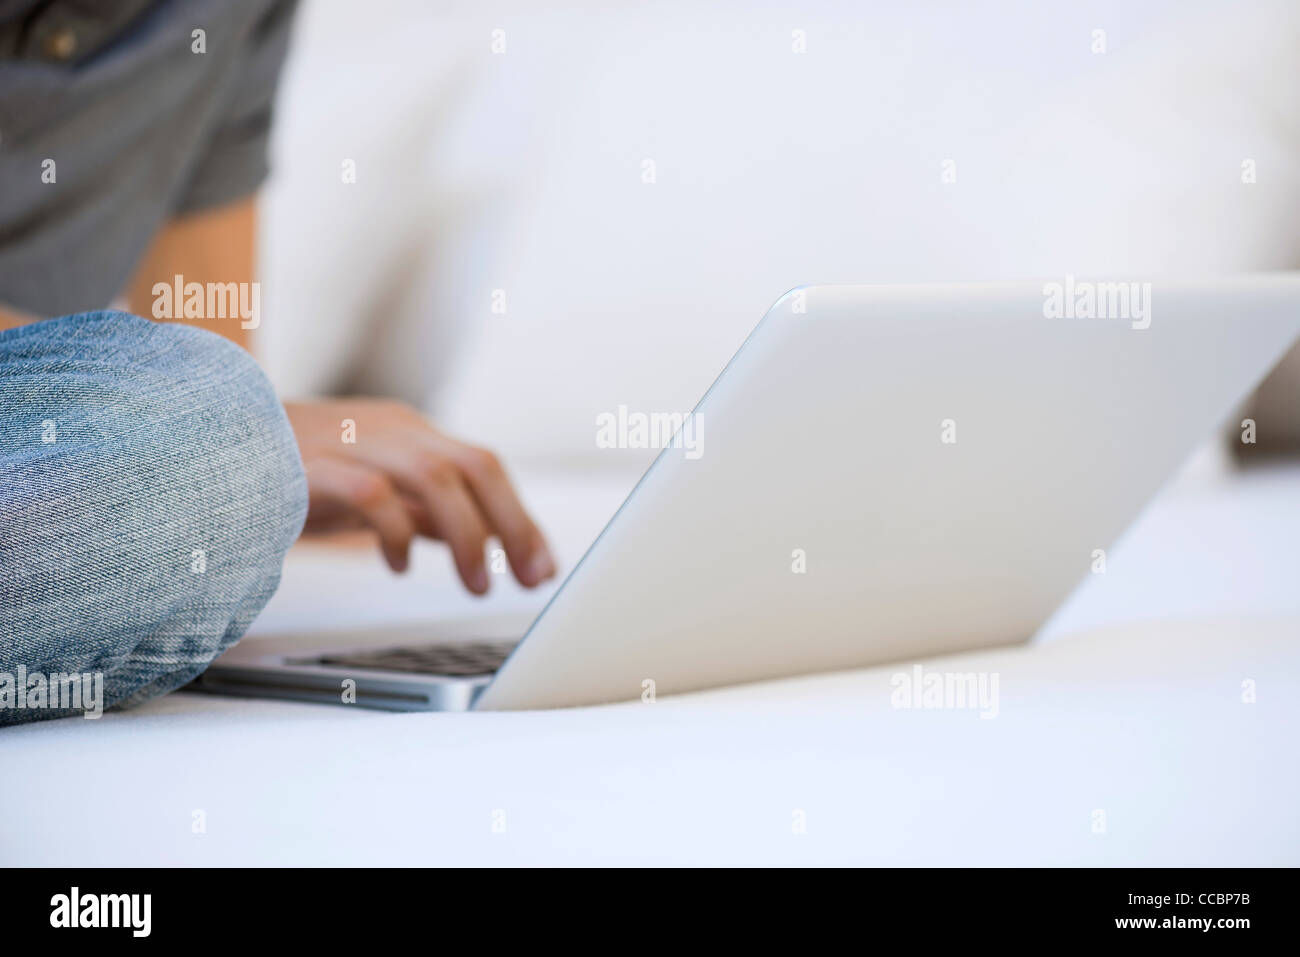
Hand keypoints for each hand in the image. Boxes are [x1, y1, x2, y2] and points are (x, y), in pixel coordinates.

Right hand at [284, 398, 555, 593]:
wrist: (209, 450)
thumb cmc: (298, 475)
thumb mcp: (375, 491)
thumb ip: (425, 513)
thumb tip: (484, 545)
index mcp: (410, 432)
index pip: (485, 466)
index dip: (520, 517)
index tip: (542, 567)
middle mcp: (390, 429)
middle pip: (473, 466)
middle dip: (510, 526)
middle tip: (525, 581)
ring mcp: (352, 443)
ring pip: (434, 477)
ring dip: (466, 536)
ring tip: (477, 585)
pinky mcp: (311, 468)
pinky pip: (372, 494)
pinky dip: (396, 533)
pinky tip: (399, 566)